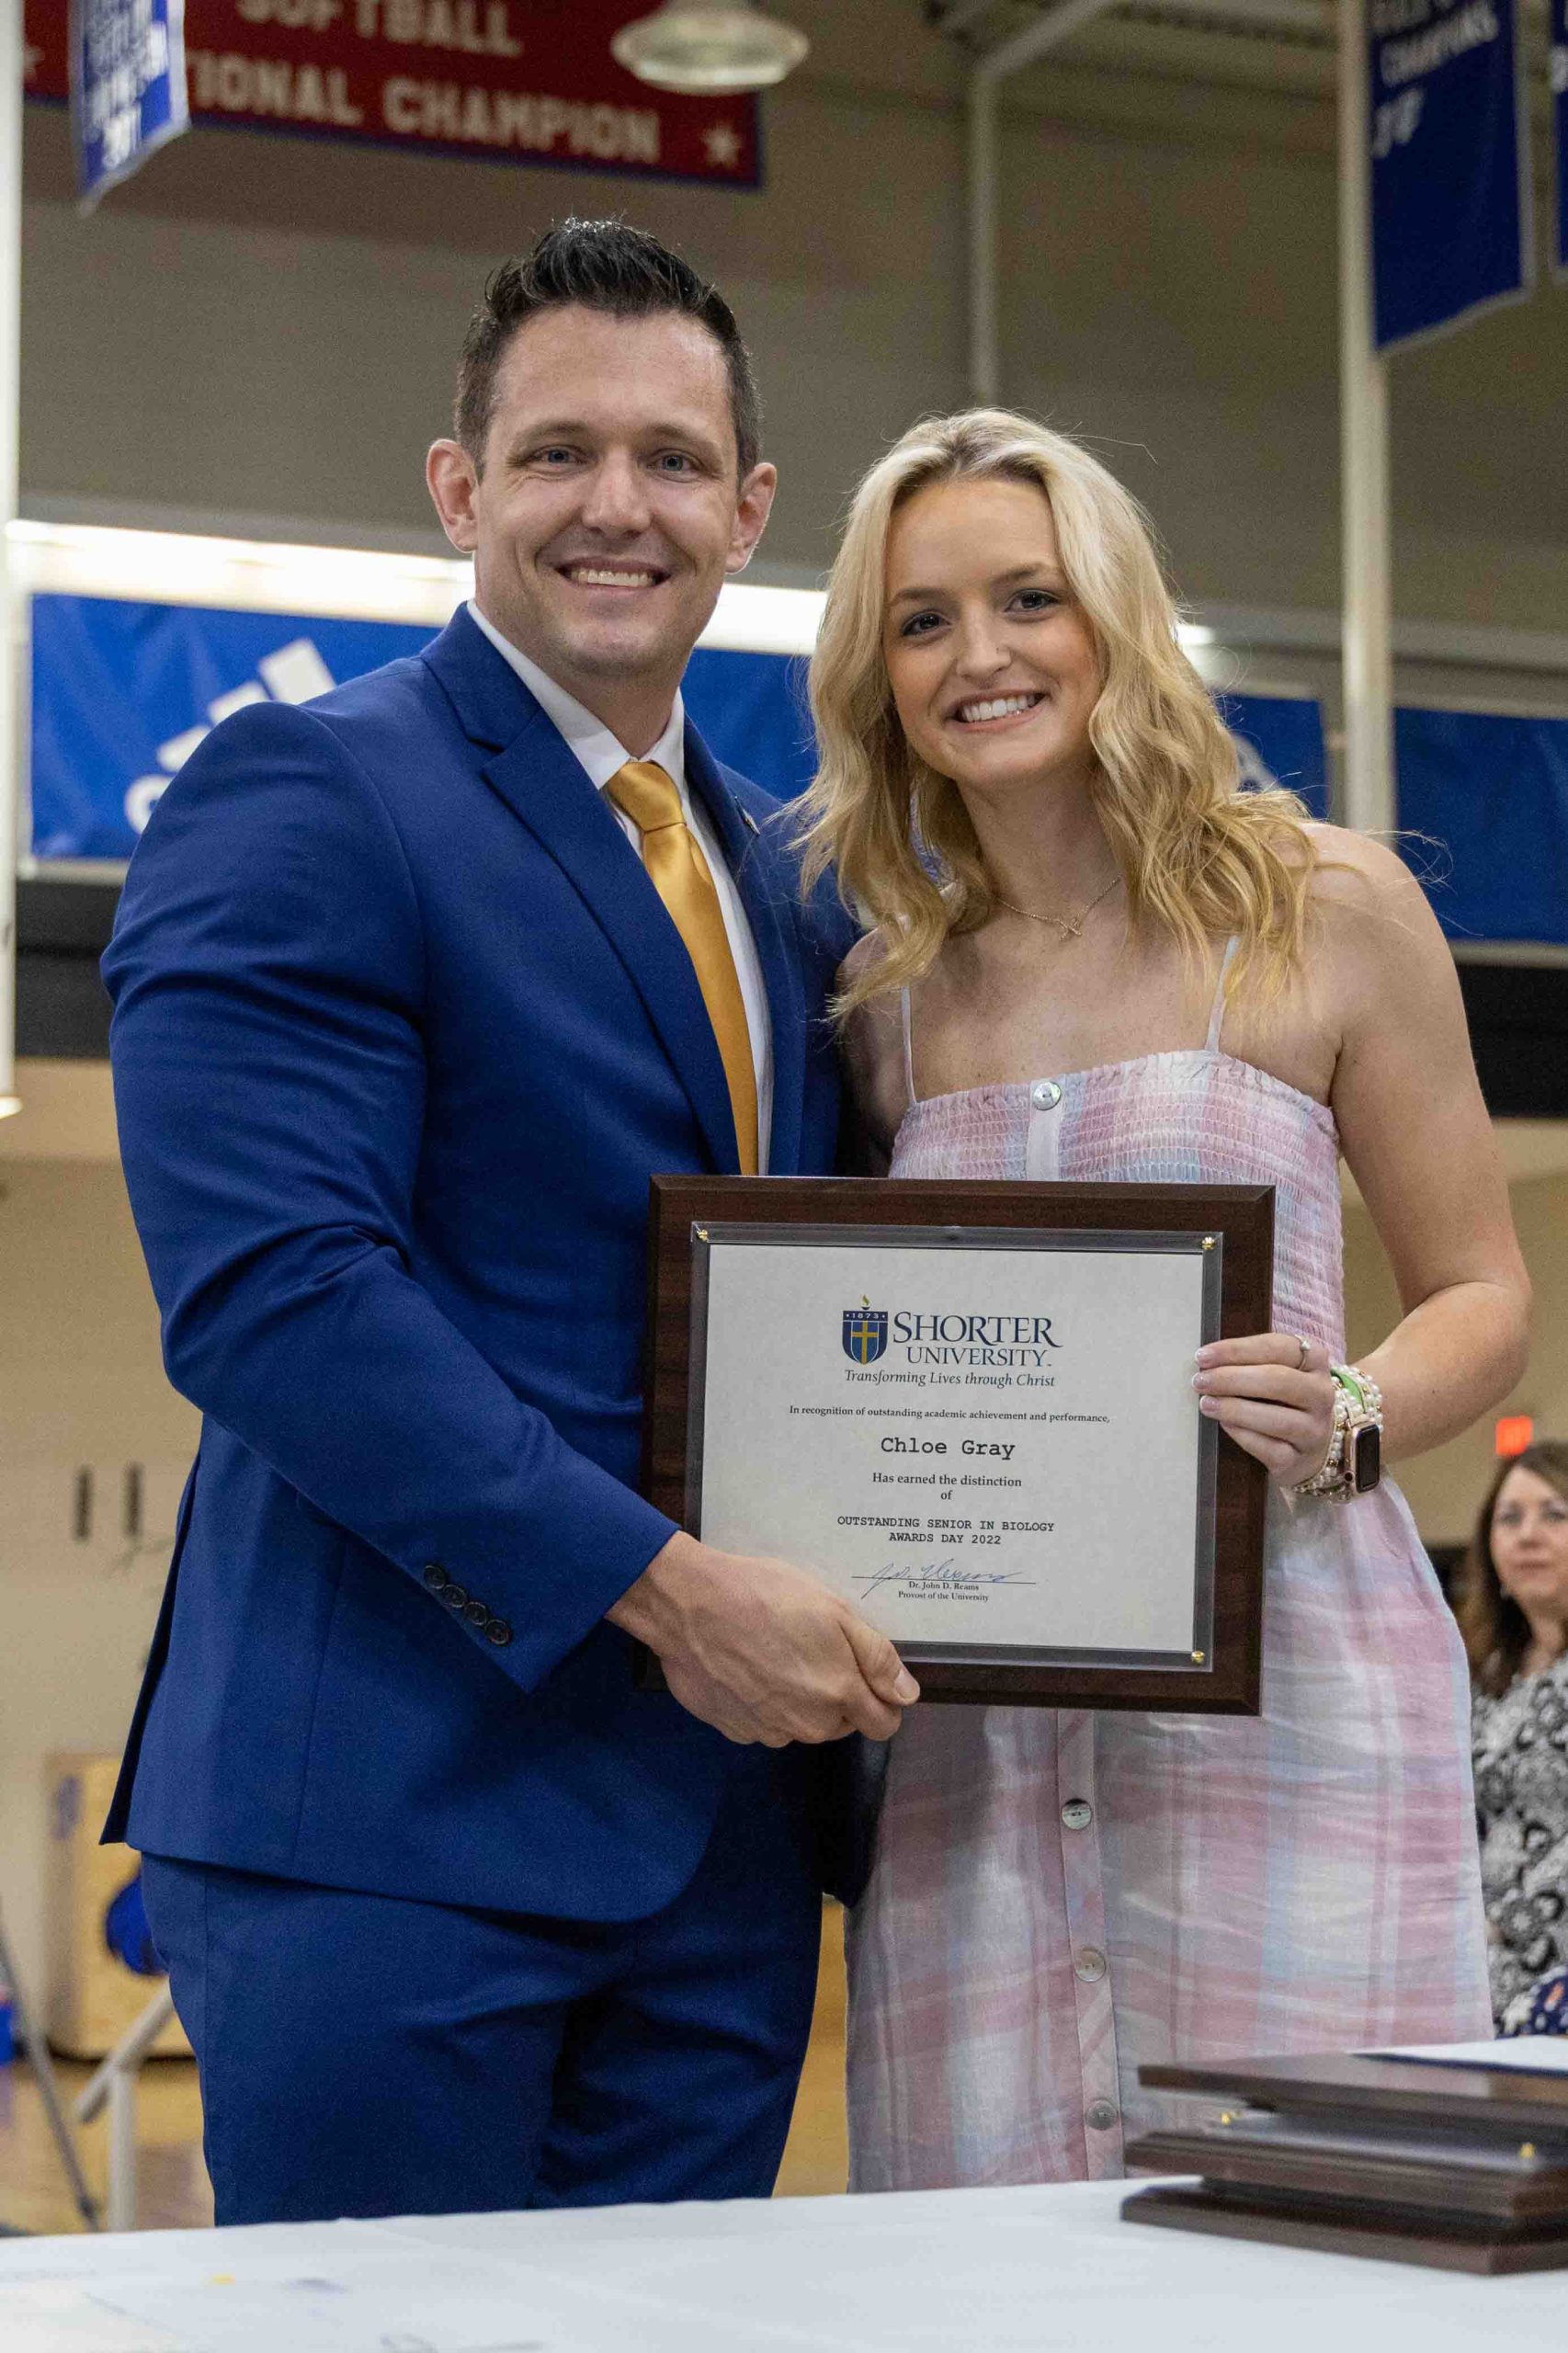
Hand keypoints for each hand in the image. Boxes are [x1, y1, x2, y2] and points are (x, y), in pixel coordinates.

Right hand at [607, 1531, 918, 1747]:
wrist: (689, 1605)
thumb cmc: (764, 1596)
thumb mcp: (834, 1611)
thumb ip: (877, 1657)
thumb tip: (906, 1694)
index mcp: (838, 1695)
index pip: (883, 1724)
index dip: (882, 1699)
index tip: (864, 1671)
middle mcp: (806, 1724)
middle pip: (841, 1723)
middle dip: (837, 1693)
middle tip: (812, 1646)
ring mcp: (766, 1731)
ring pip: (800, 1724)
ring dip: (797, 1698)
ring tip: (774, 1651)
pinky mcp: (733, 1730)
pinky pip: (763, 1722)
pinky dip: (762, 1701)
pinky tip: (746, 1664)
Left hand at [1192, 1333, 1337, 1486]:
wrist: (1310, 1447)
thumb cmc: (1284, 1399)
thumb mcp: (1279, 1371)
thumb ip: (1251, 1361)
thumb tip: (1207, 1361)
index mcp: (1316, 1361)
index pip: (1277, 1348)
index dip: (1236, 1350)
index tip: (1203, 1355)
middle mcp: (1321, 1394)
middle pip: (1277, 1380)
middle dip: (1231, 1378)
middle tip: (1199, 1380)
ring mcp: (1313, 1430)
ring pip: (1275, 1418)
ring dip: (1234, 1408)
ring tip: (1205, 1403)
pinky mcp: (1298, 1460)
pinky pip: (1267, 1447)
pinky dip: (1241, 1433)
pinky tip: (1223, 1424)